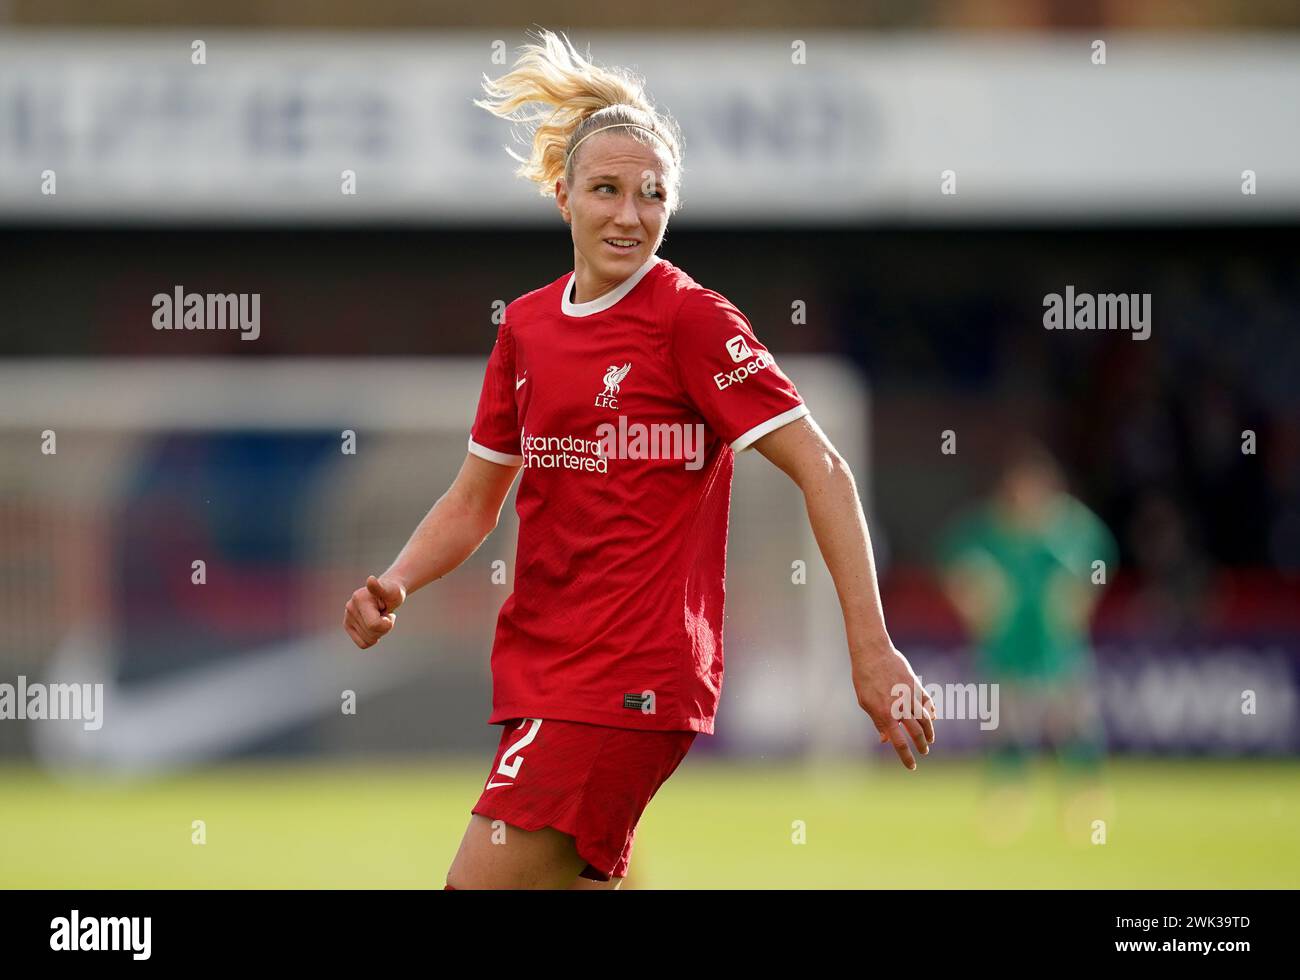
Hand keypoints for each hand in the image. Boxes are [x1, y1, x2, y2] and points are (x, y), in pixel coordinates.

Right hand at [343, 574, 406, 648]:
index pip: (374, 625)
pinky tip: (374, 625)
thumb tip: (370, 580)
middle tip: (385, 614)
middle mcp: (350, 606)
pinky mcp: (347, 625)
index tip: (388, 612)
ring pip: (368, 640)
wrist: (387, 593)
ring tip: (379, 617)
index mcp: (360, 598)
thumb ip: (382, 589)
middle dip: (384, 627)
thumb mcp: (394, 592)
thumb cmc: (392, 593)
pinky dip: (372, 638)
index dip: (387, 623)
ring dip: (379, 632)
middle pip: (372, 634)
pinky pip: (363, 644)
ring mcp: (347, 616)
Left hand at [851, 644, 935, 769]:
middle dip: (922, 745)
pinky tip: (932, 718)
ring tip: (930, 739)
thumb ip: (877, 721)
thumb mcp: (865, 702)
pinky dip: (932, 712)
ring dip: (930, 732)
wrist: (873, 653)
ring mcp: (910, 696)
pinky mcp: (916, 685)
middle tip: (924, 751)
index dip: (906, 757)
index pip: (898, 742)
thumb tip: (885, 739)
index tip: (912, 766)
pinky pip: (928, 702)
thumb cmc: (864, 678)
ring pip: (926, 719)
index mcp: (884, 714)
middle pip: (916, 733)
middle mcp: (899, 707)